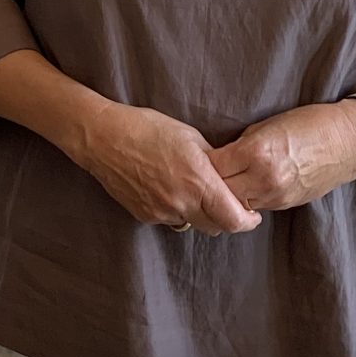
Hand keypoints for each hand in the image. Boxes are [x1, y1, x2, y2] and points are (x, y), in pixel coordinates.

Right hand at [80, 104, 261, 236]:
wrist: (103, 138)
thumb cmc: (147, 129)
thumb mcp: (190, 137)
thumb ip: (214, 163)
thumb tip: (228, 177)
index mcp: (199, 182)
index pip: (234, 219)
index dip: (248, 221)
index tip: (252, 215)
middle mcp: (182, 203)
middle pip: (216, 228)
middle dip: (226, 218)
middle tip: (226, 203)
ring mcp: (161, 212)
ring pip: (193, 224)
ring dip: (199, 214)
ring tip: (192, 191)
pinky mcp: (145, 215)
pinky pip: (170, 219)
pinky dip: (176, 210)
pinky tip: (167, 188)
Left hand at [210, 102, 355, 211]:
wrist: (349, 140)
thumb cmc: (308, 123)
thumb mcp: (267, 126)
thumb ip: (241, 145)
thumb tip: (220, 158)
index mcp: (257, 152)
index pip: (213, 168)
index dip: (200, 165)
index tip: (192, 160)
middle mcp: (265, 178)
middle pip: (220, 192)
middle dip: (207, 185)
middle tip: (198, 178)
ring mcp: (277, 194)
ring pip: (236, 205)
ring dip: (225, 197)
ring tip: (216, 186)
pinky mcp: (286, 204)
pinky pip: (255, 207)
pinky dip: (244, 201)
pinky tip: (239, 191)